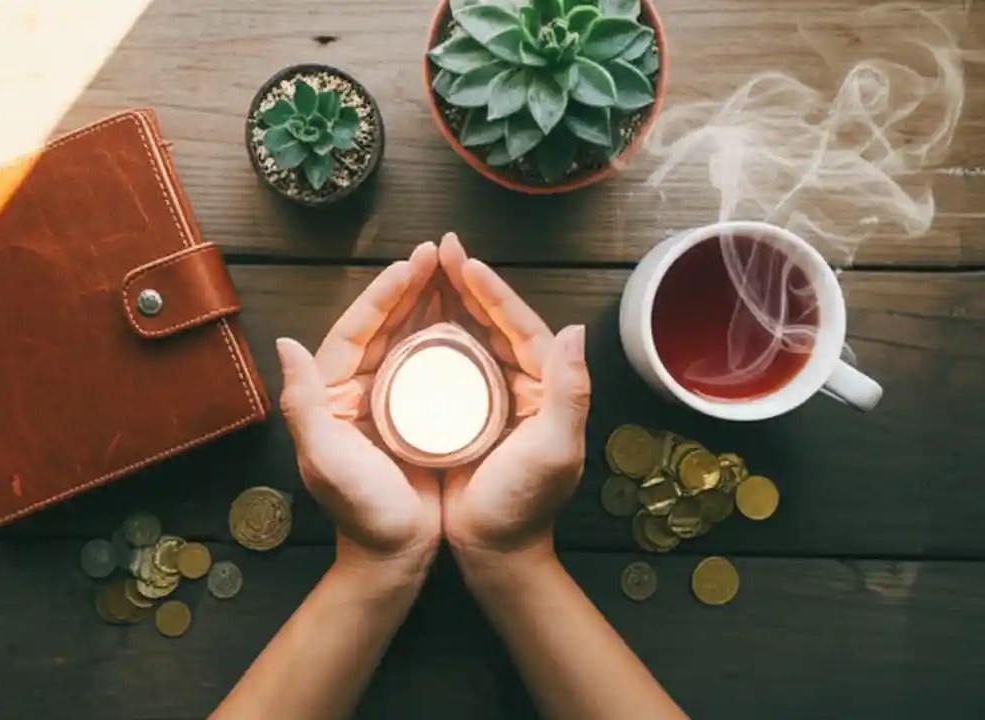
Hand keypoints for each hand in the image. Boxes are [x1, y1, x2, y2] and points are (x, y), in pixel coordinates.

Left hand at [276, 242, 442, 577]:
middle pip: (382, 327)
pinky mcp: (413, 416)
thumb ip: (303, 404)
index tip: (410, 264)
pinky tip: (465, 318)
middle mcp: (354, 391)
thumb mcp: (326, 458)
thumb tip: (285, 345)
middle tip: (437, 253)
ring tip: (452, 271)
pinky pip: (427, 365)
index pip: (354, 331)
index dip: (381, 295)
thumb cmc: (362, 512)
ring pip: (405, 339)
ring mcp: (385, 402)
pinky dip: (444, 337)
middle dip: (408, 288)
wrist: (395, 555)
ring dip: (427, 304)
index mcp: (330, 394)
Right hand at [435, 233, 590, 564]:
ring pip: (469, 335)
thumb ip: (570, 393)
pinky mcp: (465, 411)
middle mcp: (522, 383)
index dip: (494, 292)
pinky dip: (432, 334)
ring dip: (448, 300)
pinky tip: (410, 316)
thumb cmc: (523, 506)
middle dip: (467, 283)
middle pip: (494, 322)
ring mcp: (492, 396)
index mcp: (547, 386)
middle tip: (440, 247)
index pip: (522, 326)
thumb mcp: (555, 450)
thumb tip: (574, 331)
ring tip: (423, 268)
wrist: (493, 550)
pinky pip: (449, 361)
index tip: (465, 262)